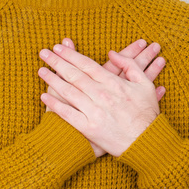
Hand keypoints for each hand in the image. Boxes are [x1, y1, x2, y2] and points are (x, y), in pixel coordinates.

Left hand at [38, 41, 162, 157]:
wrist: (147, 142)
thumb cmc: (146, 113)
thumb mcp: (145, 85)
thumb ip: (130, 66)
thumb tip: (112, 53)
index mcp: (114, 83)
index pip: (87, 64)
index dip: (71, 54)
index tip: (58, 47)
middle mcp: (102, 95)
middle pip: (74, 75)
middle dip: (57, 62)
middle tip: (44, 53)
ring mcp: (94, 111)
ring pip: (69, 92)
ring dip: (52, 80)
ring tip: (41, 70)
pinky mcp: (89, 128)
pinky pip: (68, 114)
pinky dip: (55, 105)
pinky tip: (44, 96)